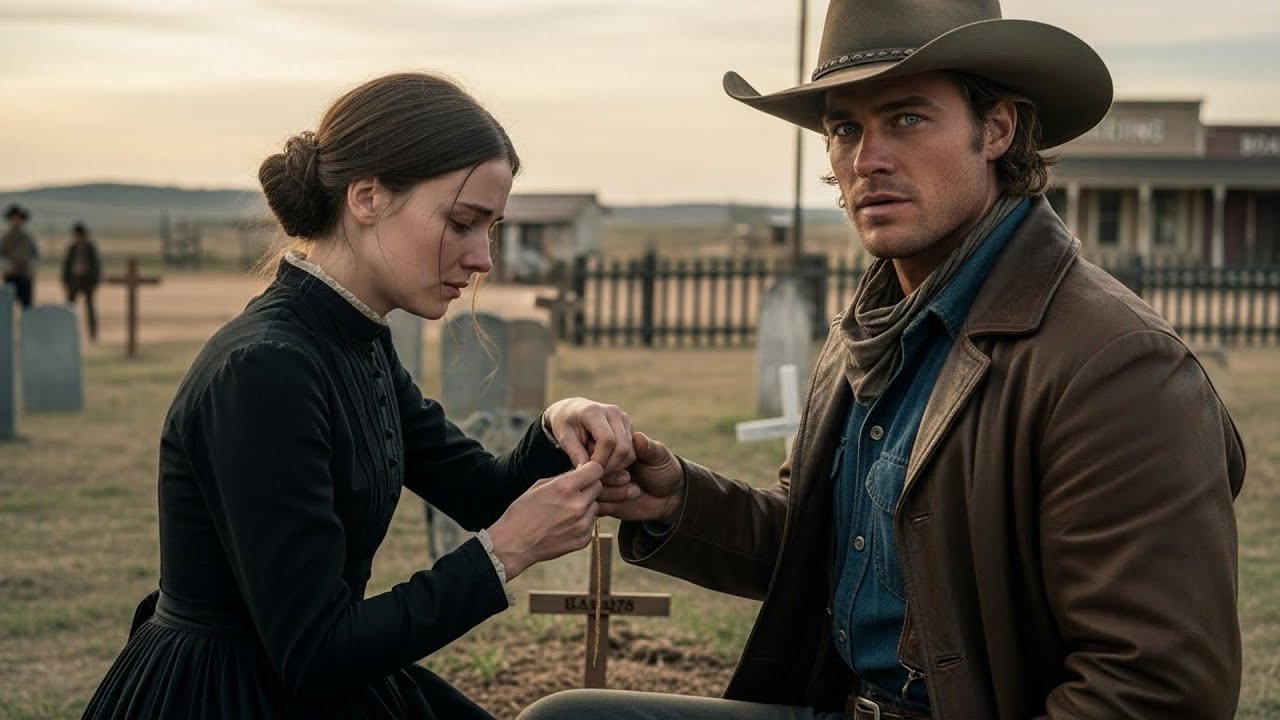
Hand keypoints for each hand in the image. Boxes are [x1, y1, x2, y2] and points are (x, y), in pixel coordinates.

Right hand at [488, 461, 603, 580]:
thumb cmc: (521, 513)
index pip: (596, 470)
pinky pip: (591, 523)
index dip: (590, 469)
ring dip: (585, 505)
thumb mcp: (538, 486)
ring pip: (595, 506)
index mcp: (565, 488)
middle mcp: (578, 505)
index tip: (584, 472)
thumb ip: (562, 478)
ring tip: (565, 511)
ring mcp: (582, 524)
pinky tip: (564, 525)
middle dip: (588, 486)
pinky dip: (581, 522)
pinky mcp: (583, 539)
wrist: (514, 545)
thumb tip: (579, 473)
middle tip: (573, 492)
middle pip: (598, 487)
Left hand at [543, 397, 635, 474]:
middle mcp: (614, 412)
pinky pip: (631, 453)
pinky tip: (604, 463)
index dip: (600, 460)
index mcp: (594, 411)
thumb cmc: (565, 424)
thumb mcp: (564, 439)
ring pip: (629, 453)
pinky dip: (620, 463)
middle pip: (622, 448)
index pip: (607, 440)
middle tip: (594, 474)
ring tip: (597, 467)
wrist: (572, 411)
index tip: (588, 470)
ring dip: (615, 467)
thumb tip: (589, 474)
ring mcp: (624, 419)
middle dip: (609, 467)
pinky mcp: (629, 428)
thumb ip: (576, 455)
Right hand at [597, 432, 683, 524]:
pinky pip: (595, 504)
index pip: (596, 447)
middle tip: (629, 477)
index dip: (609, 455)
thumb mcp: (659, 455)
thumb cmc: (663, 469)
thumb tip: (637, 436)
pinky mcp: (602, 503)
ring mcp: (601, 484)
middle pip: (589, 469)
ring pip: (590, 487)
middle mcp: (603, 464)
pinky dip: (612, 501)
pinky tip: (631, 496)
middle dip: (608, 474)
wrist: (669, 496)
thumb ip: (648, 447)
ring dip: (611, 489)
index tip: (630, 462)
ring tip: (634, 489)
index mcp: (612, 447)